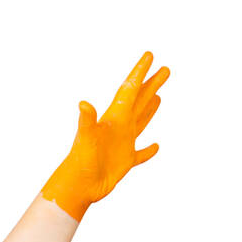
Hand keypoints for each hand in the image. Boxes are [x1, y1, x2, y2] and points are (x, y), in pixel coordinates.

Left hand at [41, 51, 168, 220]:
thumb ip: (87, 120)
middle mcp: (119, 127)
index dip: (139, 72)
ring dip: (150, 109)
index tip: (149, 55)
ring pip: (140, 121)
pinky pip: (140, 154)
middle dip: (151, 85)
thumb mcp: (86, 138)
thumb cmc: (80, 161)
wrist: (77, 186)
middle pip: (139, 101)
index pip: (129, 89)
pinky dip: (149, 150)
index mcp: (113, 117)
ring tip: (159, 96)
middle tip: (165, 69)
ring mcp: (122, 144)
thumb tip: (83, 104)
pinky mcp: (124, 161)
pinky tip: (155, 146)